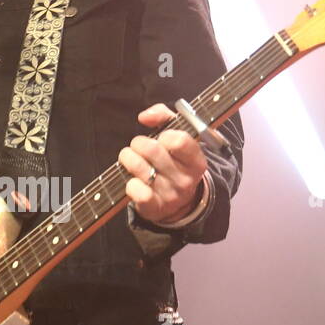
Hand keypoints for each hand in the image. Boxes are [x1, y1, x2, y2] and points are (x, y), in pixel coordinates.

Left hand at [118, 103, 206, 225]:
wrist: (179, 202)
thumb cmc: (174, 161)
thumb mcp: (177, 134)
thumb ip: (163, 116)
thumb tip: (144, 117)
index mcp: (196, 160)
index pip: (178, 140)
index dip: (164, 135)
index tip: (161, 138)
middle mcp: (186, 179)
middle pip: (153, 150)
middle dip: (138, 143)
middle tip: (138, 147)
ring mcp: (171, 195)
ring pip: (140, 167)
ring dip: (128, 159)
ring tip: (129, 159)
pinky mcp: (155, 208)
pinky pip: (138, 192)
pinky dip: (130, 184)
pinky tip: (132, 181)